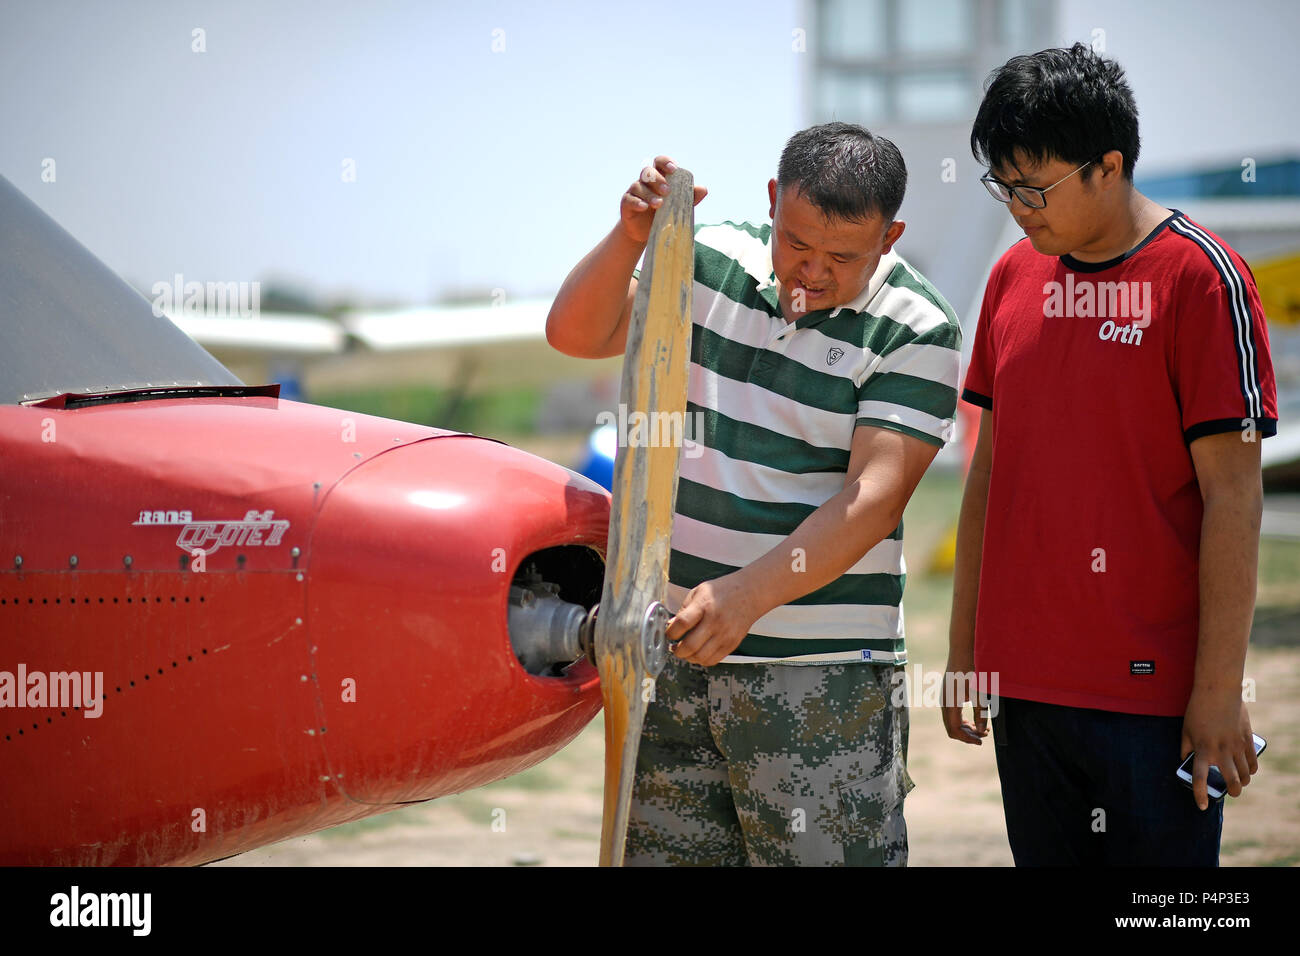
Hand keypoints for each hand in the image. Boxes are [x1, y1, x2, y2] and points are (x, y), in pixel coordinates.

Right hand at [619, 155, 707, 244]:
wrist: (646, 232)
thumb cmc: (663, 214)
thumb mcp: (678, 206)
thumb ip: (690, 197)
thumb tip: (703, 189)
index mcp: (658, 178)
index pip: (659, 163)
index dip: (665, 162)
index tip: (673, 169)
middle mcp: (645, 182)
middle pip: (647, 172)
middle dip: (658, 179)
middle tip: (667, 191)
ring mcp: (634, 192)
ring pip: (638, 186)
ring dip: (650, 194)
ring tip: (659, 204)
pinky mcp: (627, 203)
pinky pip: (630, 199)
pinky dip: (637, 202)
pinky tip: (644, 207)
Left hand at [665, 574, 761, 666]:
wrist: (750, 593)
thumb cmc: (723, 590)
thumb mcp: (699, 591)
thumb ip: (684, 609)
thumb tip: (671, 626)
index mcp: (704, 605)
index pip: (682, 624)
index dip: (670, 632)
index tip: (668, 633)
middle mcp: (715, 621)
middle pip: (690, 646)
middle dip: (676, 650)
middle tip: (673, 647)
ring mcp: (725, 634)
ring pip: (700, 657)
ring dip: (688, 657)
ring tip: (685, 650)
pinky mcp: (732, 644)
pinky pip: (713, 660)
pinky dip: (702, 660)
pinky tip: (698, 652)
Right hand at [941, 651, 988, 744]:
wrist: (963, 649)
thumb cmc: (973, 669)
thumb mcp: (980, 692)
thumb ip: (981, 713)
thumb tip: (981, 732)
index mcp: (950, 703)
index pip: (954, 729)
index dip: (967, 739)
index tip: (981, 742)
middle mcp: (944, 701)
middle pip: (951, 727)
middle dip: (967, 734)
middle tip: (984, 735)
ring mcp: (944, 697)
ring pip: (951, 720)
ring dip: (965, 727)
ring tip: (982, 729)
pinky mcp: (948, 693)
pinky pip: (952, 713)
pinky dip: (962, 719)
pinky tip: (974, 719)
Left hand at [1181, 692, 1255, 810]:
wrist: (1218, 691)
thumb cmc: (1198, 710)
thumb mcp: (1185, 730)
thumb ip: (1185, 748)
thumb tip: (1185, 761)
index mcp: (1202, 749)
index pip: (1200, 778)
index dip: (1200, 795)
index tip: (1202, 806)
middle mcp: (1221, 751)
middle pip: (1232, 781)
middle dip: (1233, 792)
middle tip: (1231, 792)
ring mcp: (1236, 746)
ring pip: (1246, 774)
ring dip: (1243, 782)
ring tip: (1240, 782)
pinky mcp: (1247, 740)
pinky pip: (1253, 762)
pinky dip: (1252, 770)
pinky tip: (1249, 771)